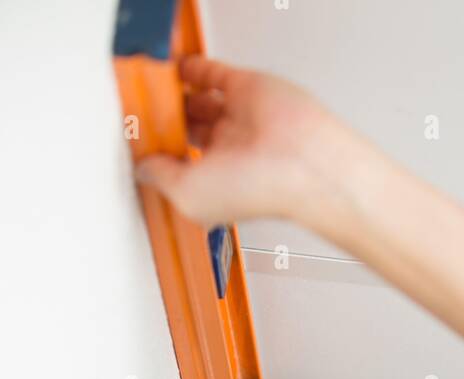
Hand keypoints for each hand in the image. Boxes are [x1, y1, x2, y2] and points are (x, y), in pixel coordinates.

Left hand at [134, 55, 364, 237]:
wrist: (299, 161)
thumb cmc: (259, 191)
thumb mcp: (188, 197)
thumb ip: (160, 178)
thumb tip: (143, 168)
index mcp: (216, 187)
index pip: (180, 169)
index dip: (158, 156)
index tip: (137, 144)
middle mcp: (228, 156)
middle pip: (188, 134)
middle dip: (165, 126)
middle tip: (140, 115)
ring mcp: (238, 121)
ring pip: (199, 104)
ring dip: (176, 98)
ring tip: (152, 91)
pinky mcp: (245, 89)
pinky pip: (214, 75)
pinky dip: (192, 70)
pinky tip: (174, 70)